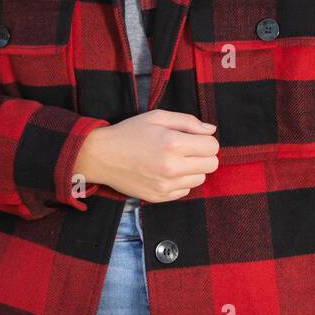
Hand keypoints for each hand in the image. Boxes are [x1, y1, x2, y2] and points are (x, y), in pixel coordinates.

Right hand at [75, 109, 218, 202]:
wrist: (101, 156)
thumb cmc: (130, 133)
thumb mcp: (158, 117)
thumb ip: (188, 122)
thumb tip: (211, 130)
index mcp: (173, 143)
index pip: (213, 147)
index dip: (206, 140)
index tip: (194, 138)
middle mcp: (172, 167)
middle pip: (211, 165)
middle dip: (203, 155)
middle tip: (187, 149)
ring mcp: (165, 185)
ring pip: (200, 179)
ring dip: (193, 169)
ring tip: (174, 160)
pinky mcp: (159, 197)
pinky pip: (185, 191)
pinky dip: (180, 182)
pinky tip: (165, 172)